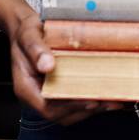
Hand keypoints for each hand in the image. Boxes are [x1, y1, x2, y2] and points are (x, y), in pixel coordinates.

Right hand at [9, 10, 123, 125]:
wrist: (24, 26)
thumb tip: (47, 65)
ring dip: (91, 108)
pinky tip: (107, 93)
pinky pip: (73, 98)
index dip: (70, 107)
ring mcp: (48, 91)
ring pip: (69, 110)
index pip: (48, 106)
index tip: (91, 101)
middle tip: (109, 102)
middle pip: (61, 113)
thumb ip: (36, 50)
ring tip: (114, 101)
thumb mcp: (28, 36)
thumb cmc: (25, 32)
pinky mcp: (59, 86)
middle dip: (85, 110)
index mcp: (26, 86)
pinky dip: (90, 99)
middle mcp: (37, 93)